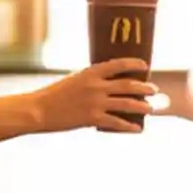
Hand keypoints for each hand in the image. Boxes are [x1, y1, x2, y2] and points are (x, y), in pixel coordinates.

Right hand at [33, 58, 157, 132]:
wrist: (39, 110)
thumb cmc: (55, 94)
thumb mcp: (74, 80)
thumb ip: (92, 81)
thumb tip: (110, 85)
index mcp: (91, 72)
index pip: (118, 64)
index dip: (134, 64)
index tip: (145, 66)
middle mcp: (96, 86)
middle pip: (127, 85)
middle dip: (144, 88)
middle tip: (154, 90)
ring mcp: (95, 102)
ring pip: (126, 104)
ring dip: (142, 106)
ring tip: (151, 109)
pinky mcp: (92, 118)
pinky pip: (116, 122)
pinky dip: (129, 125)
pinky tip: (138, 128)